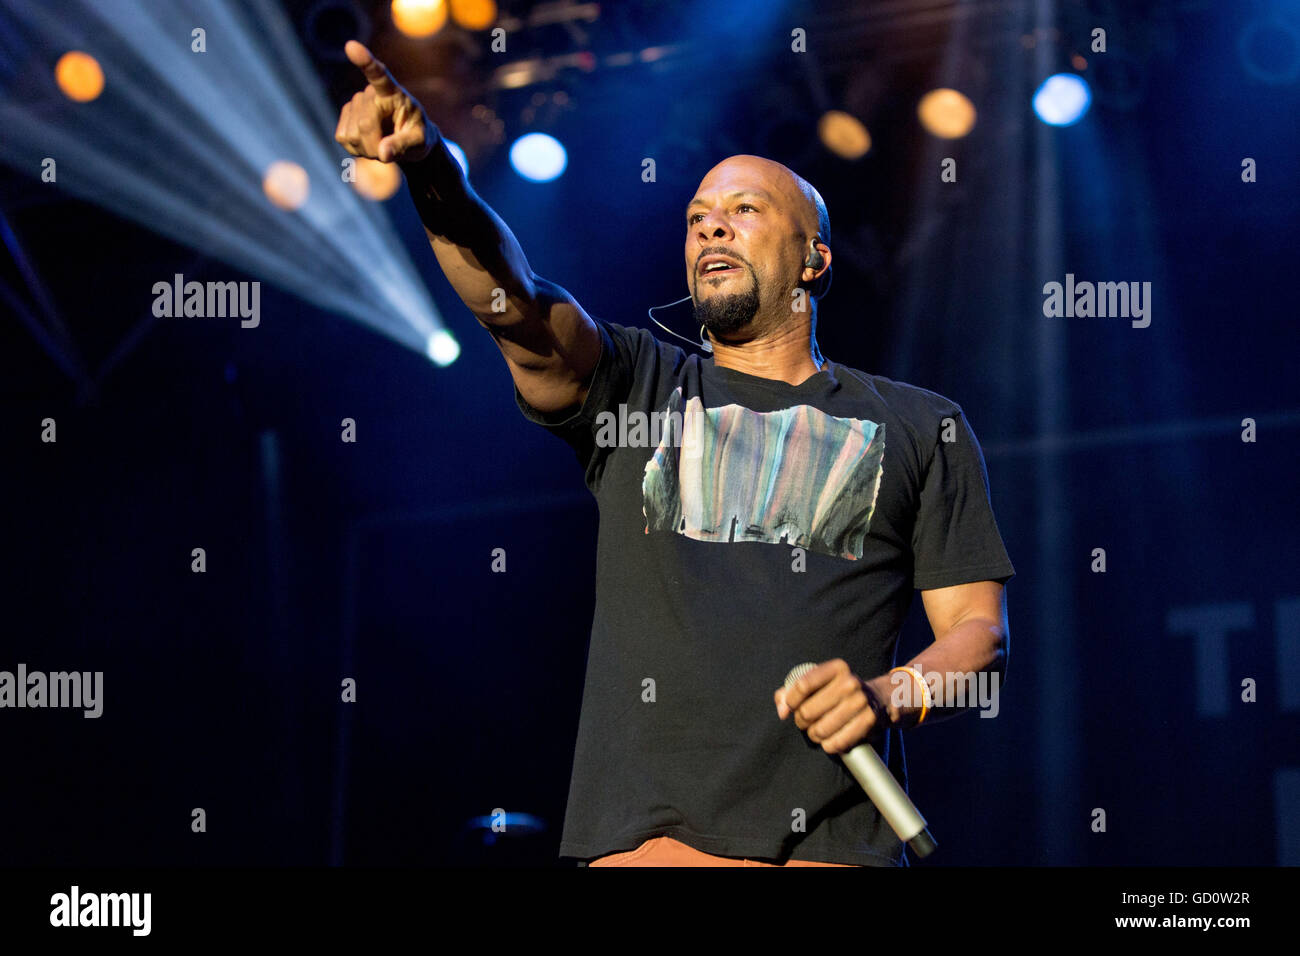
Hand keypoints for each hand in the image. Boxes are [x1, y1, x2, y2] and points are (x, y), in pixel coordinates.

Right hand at [335, 40, 432, 163]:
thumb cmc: (417, 136)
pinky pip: (343, 138)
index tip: (352, 47)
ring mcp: (355, 102)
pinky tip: (368, 143)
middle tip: (391, 149)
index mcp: (394, 93)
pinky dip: (356, 148)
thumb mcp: (420, 142)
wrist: (407, 141)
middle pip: (365, 125)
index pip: (379, 75)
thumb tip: (383, 153)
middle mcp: (371, 93)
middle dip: (376, 146)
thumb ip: (404, 145)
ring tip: (382, 143)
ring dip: (368, 149)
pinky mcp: (344, 116)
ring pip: (352, 135)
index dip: (365, 62)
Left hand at [774, 659, 889, 753]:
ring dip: (814, 734)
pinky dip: (829, 746)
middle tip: (805, 721)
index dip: (791, 701)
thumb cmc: (839, 692)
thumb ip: (792, 691)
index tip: (791, 707)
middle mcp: (850, 682)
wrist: (878, 699)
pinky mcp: (868, 721)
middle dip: (801, 720)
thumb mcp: (818, 683)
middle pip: (808, 710)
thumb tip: (782, 711)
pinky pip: (837, 742)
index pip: (802, 686)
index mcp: (836, 668)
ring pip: (820, 729)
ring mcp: (860, 702)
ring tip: (817, 732)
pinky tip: (829, 741)